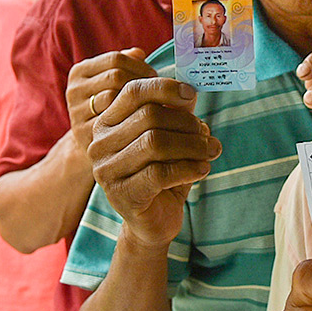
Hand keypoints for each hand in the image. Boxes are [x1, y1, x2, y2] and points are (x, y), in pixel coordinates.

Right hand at [66, 48, 154, 155]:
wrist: (97, 148)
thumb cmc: (114, 109)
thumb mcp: (115, 85)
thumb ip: (128, 66)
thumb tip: (139, 53)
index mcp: (80, 72)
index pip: (116, 59)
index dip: (141, 67)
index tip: (156, 77)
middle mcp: (74, 90)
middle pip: (116, 77)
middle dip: (143, 83)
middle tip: (161, 94)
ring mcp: (77, 113)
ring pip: (115, 99)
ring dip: (142, 102)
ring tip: (158, 107)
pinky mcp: (85, 135)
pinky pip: (115, 124)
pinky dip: (136, 121)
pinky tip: (150, 124)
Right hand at [89, 78, 220, 247]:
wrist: (153, 222)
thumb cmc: (162, 175)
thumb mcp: (170, 139)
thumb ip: (175, 114)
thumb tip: (189, 92)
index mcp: (108, 123)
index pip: (133, 91)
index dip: (165, 88)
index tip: (192, 95)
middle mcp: (100, 143)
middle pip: (149, 116)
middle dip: (186, 123)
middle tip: (208, 136)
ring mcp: (107, 170)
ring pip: (155, 143)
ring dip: (192, 145)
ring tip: (211, 151)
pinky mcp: (122, 194)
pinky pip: (159, 173)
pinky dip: (188, 168)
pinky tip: (202, 170)